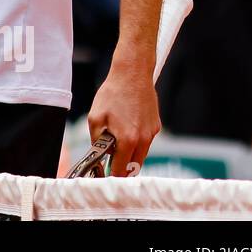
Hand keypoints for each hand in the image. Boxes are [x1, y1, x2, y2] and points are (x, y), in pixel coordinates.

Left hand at [86, 61, 160, 176]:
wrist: (133, 74)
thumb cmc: (112, 94)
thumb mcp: (95, 118)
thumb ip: (97, 140)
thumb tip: (100, 154)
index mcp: (127, 140)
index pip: (121, 169)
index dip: (111, 175)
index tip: (104, 177)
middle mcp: (143, 140)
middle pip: (134, 166)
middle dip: (122, 168)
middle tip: (110, 166)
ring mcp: (152, 133)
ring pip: (141, 154)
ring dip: (130, 155)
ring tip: (116, 146)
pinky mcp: (156, 126)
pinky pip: (145, 141)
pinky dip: (136, 141)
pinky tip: (127, 128)